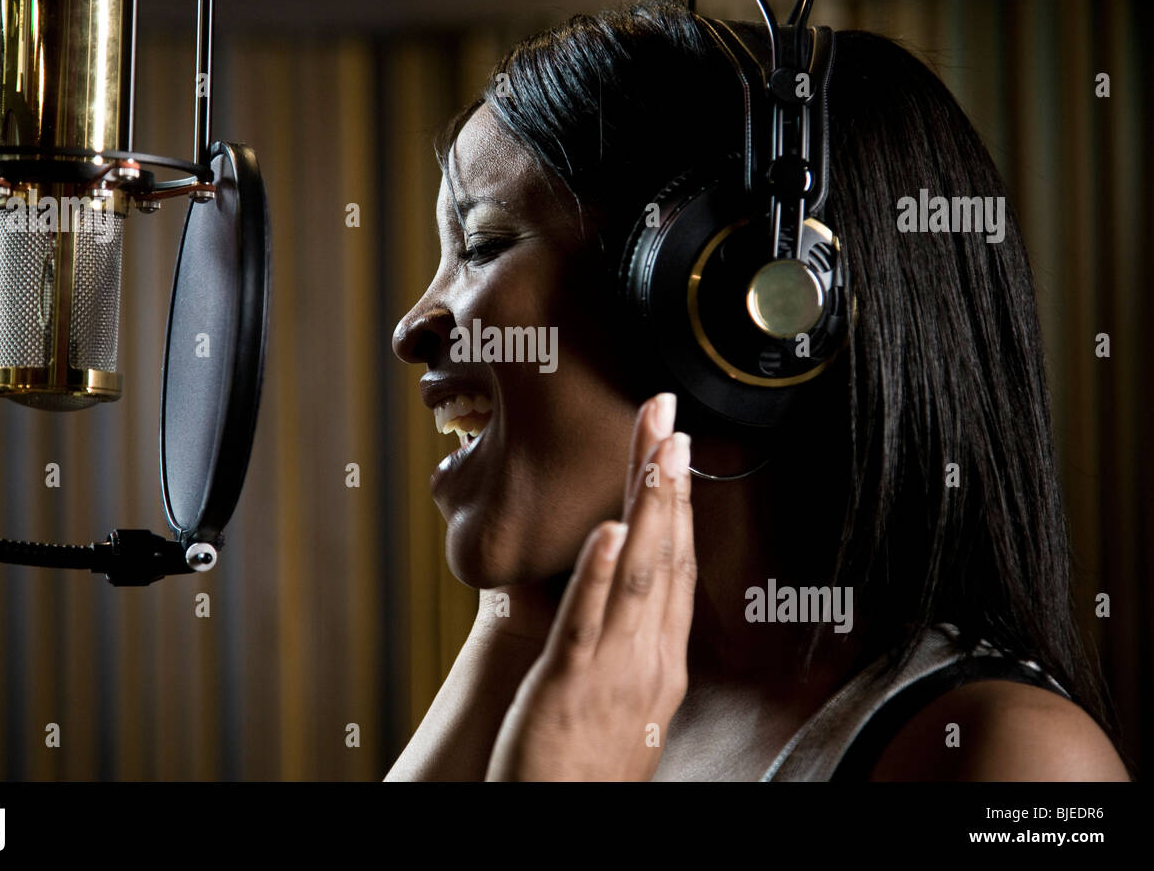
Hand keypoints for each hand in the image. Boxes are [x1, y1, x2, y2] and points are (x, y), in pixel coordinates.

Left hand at [485, 392, 695, 780]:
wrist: (563, 823)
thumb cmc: (584, 766)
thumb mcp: (626, 699)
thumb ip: (631, 644)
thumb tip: (625, 592)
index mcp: (661, 659)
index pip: (676, 564)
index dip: (677, 503)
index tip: (674, 450)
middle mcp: (649, 659)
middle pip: (665, 554)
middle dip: (667, 482)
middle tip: (668, 417)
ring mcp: (614, 670)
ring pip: (638, 575)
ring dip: (647, 507)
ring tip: (653, 449)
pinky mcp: (571, 685)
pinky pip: (588, 622)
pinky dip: (598, 573)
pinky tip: (606, 530)